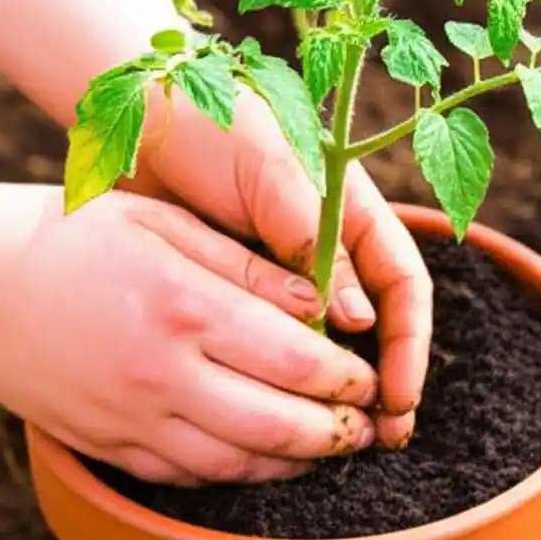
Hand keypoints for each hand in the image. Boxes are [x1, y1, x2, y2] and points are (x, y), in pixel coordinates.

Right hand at [0, 184, 378, 485]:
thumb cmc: (78, 236)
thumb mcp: (167, 225)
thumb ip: (251, 268)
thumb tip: (325, 304)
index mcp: (186, 308)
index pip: (298, 363)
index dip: (349, 380)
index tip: (372, 379)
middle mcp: (162, 373)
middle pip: (278, 426)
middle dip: (339, 432)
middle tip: (370, 425)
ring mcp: (132, 417)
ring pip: (239, 463)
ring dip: (297, 461)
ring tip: (332, 446)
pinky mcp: (109, 445)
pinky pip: (190, 476)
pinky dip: (240, 472)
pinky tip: (266, 456)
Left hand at [131, 84, 431, 446]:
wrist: (131, 105)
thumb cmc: (209, 118)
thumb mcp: (269, 168)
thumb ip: (315, 235)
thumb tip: (358, 321)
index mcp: (354, 210)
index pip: (403, 284)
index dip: (409, 342)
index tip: (398, 396)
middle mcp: (330, 244)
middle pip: (377, 321)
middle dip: (387, 377)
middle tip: (383, 435)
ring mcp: (285, 267)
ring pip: (327, 338)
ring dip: (336, 385)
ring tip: (336, 435)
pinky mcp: (241, 285)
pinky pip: (270, 337)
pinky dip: (280, 373)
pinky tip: (277, 405)